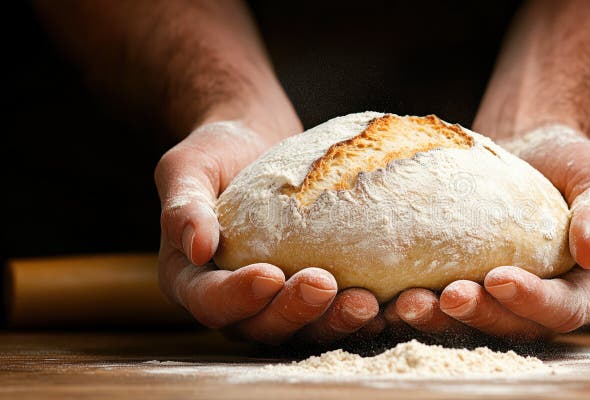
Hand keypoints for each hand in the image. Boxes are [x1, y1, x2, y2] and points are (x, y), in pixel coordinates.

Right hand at [155, 120, 381, 344]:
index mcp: (193, 280)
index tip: (268, 273)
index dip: (238, 296)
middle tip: (325, 285)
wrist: (260, 144)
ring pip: (305, 329)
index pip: (210, 301)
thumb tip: (196, 245)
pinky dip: (360, 314)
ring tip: (366, 303)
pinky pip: (335, 313)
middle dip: (295, 311)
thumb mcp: (189, 167)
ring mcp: (278, 303)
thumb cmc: (219, 153)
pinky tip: (389, 304)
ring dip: (334, 321)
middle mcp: (236, 303)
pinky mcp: (315, 296)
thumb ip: (182, 203)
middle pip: (262, 326)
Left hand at [385, 125, 589, 339]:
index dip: (534, 301)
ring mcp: (502, 303)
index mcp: (587, 289)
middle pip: (514, 327)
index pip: (566, 308)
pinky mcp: (467, 290)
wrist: (527, 149)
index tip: (500, 278)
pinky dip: (417, 308)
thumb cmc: (568, 161)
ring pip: (473, 326)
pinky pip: (443, 308)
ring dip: (440, 321)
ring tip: (408, 304)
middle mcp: (544, 305)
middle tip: (447, 297)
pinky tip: (387, 299)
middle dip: (479, 315)